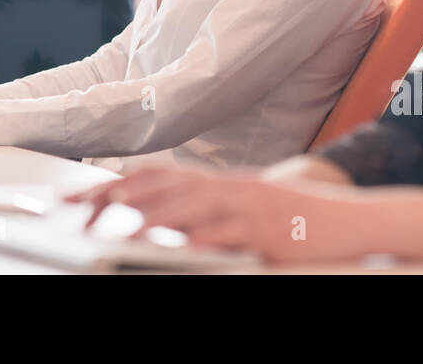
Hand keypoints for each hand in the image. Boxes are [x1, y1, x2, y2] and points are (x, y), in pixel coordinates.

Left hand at [65, 166, 357, 262]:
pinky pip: (236, 233)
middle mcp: (227, 187)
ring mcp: (248, 206)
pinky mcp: (269, 230)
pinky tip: (189, 246)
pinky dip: (210, 238)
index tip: (75, 199)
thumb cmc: (290, 220)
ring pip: (195, 205)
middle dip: (118, 198)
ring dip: (158, 215)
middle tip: (82, 212)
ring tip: (125, 227)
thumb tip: (151, 214)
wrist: (347, 220)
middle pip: (164, 187)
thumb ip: (199, 209)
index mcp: (216, 182)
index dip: (110, 185)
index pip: (153, 176)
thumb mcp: (239, 208)